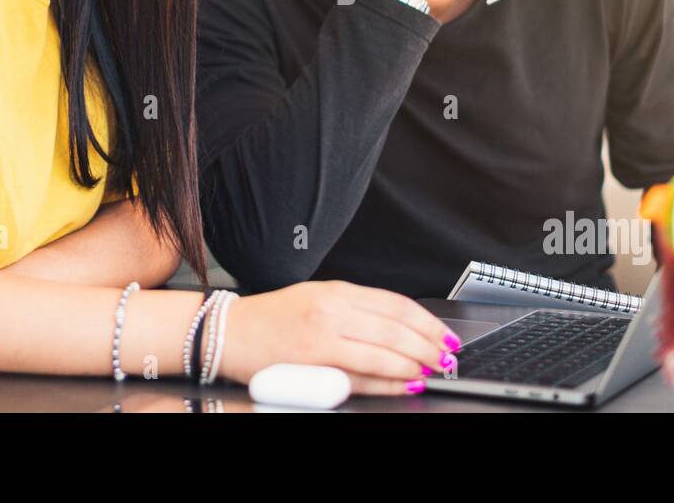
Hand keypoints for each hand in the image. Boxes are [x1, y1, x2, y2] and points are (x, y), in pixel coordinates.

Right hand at [216, 281, 461, 395]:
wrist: (227, 333)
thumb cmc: (271, 320)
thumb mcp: (316, 301)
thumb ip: (355, 312)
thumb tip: (398, 331)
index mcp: (336, 291)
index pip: (395, 303)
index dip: (427, 322)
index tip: (444, 336)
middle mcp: (332, 308)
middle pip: (396, 326)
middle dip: (428, 344)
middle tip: (446, 357)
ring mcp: (322, 335)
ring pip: (384, 349)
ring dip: (415, 362)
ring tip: (431, 370)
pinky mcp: (312, 361)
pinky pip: (361, 373)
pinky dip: (388, 380)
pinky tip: (404, 382)